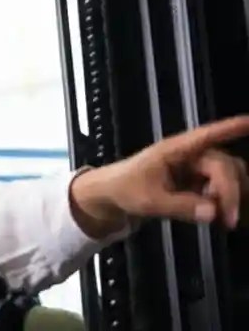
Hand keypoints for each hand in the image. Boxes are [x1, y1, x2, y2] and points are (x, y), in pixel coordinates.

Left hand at [69, 115, 248, 238]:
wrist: (115, 195)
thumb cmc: (127, 189)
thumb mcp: (148, 201)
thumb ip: (180, 206)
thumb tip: (212, 212)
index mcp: (175, 150)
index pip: (206, 136)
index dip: (229, 128)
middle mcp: (191, 155)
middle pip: (226, 165)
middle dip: (232, 191)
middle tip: (229, 220)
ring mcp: (198, 168)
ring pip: (231, 175)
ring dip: (233, 195)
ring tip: (223, 219)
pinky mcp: (201, 182)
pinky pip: (225, 188)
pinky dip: (228, 201)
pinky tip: (219, 216)